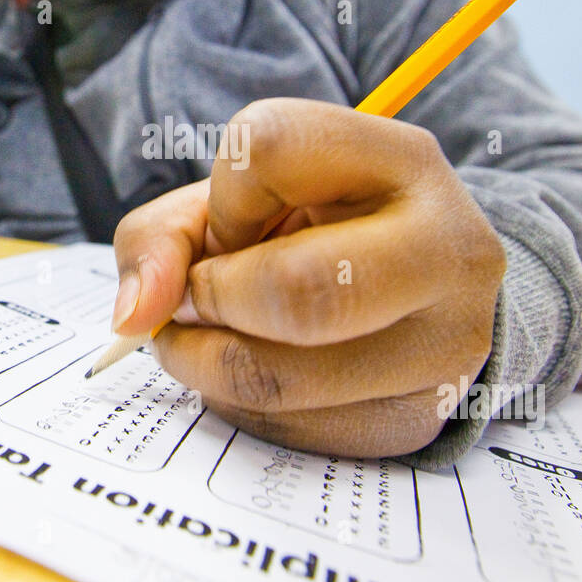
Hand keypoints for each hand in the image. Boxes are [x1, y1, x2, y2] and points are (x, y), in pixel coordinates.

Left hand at [111, 98, 506, 458]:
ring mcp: (444, 348)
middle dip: (214, 298)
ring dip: (208, 364)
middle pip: (297, 290)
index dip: (223, 197)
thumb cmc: (318, 234)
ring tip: (214, 337)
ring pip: (280, 380)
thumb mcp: (243, 203)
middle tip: (197, 299)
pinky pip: (289, 432)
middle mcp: (448, 251)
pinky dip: (243, 406)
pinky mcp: (417, 423)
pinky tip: (265, 371)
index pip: (269, 149)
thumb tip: (133, 316)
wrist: (423, 297)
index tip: (231, 226)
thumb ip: (164, 236)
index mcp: (403, 160)